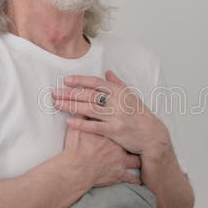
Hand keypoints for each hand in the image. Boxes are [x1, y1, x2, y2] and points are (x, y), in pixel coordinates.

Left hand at [52, 70, 168, 155]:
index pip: (96, 83)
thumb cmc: (141, 115)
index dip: (80, 81)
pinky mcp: (115, 131)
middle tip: (54, 92)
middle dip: (70, 93)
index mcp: (120, 92)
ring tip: (57, 104)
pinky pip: (94, 126)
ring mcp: (116, 116)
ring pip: (89, 109)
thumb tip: (107, 72)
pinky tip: (68, 121)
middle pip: (89, 95)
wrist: (152, 135)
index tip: (66, 80)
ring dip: (71, 105)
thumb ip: (118, 84)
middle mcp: (117, 102)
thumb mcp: (131, 96)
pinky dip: (81, 123)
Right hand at [62, 115, 141, 187]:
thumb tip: (80, 108)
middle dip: (135, 142)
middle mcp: (118, 147)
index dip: (124, 127)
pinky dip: (134, 180)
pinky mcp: (118, 175)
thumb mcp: (76, 130)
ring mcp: (120, 161)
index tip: (127, 126)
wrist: (76, 170)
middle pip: (131, 142)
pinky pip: (130, 178)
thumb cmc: (75, 152)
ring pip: (135, 160)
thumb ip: (80, 118)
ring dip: (137, 160)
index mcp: (109, 135)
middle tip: (138, 141)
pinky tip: (138, 181)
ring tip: (140, 159)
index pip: (119, 128)